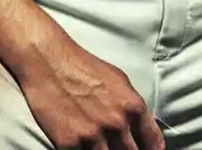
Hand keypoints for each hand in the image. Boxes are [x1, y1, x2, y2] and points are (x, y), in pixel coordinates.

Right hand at [11, 34, 163, 149]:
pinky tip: (83, 147)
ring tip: (102, 148)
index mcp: (132, 107)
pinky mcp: (69, 143)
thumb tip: (142, 128)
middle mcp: (116, 123)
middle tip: (122, 149)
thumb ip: (132, 107)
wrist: (48, 61)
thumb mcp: (119, 81)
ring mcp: (93, 135)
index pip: (153, 142)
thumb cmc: (83, 67)